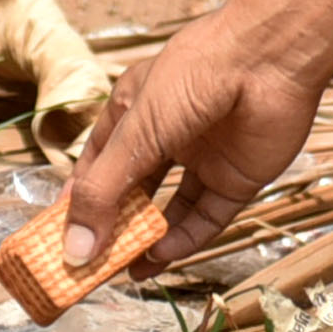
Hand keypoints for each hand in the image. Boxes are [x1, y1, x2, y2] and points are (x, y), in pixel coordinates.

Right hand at [62, 0, 330, 274]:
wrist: (270, 57)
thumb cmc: (194, 77)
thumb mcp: (136, 132)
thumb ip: (105, 190)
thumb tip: (75, 248)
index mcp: (134, 112)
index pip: (98, 164)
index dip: (81, 200)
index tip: (62, 238)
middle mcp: (167, 135)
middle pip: (134, 191)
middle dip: (114, 228)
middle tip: (92, 267)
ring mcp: (204, 157)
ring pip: (170, 208)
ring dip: (149, 241)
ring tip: (126, 274)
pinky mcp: (238, 176)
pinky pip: (208, 215)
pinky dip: (186, 238)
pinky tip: (163, 257)